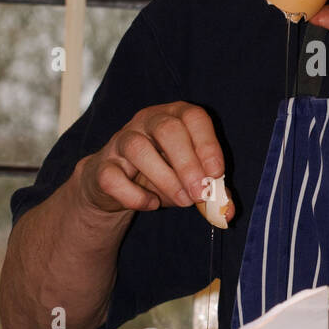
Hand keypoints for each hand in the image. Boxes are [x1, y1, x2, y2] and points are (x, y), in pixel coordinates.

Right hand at [76, 102, 233, 219]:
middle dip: (187, 163)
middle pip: (166, 129)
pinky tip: (151, 204)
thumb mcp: (190, 178)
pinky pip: (113, 177)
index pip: (193, 117)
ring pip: (137, 148)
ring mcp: (120, 141)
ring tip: (182, 200)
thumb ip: (210, 192)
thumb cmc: (161, 174)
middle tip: (199, 193)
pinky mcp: (101, 166)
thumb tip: (227, 213)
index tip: (216, 173)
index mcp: (174, 116)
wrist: (114, 185)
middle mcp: (146, 121)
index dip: (207, 144)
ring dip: (164, 178)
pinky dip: (134, 195)